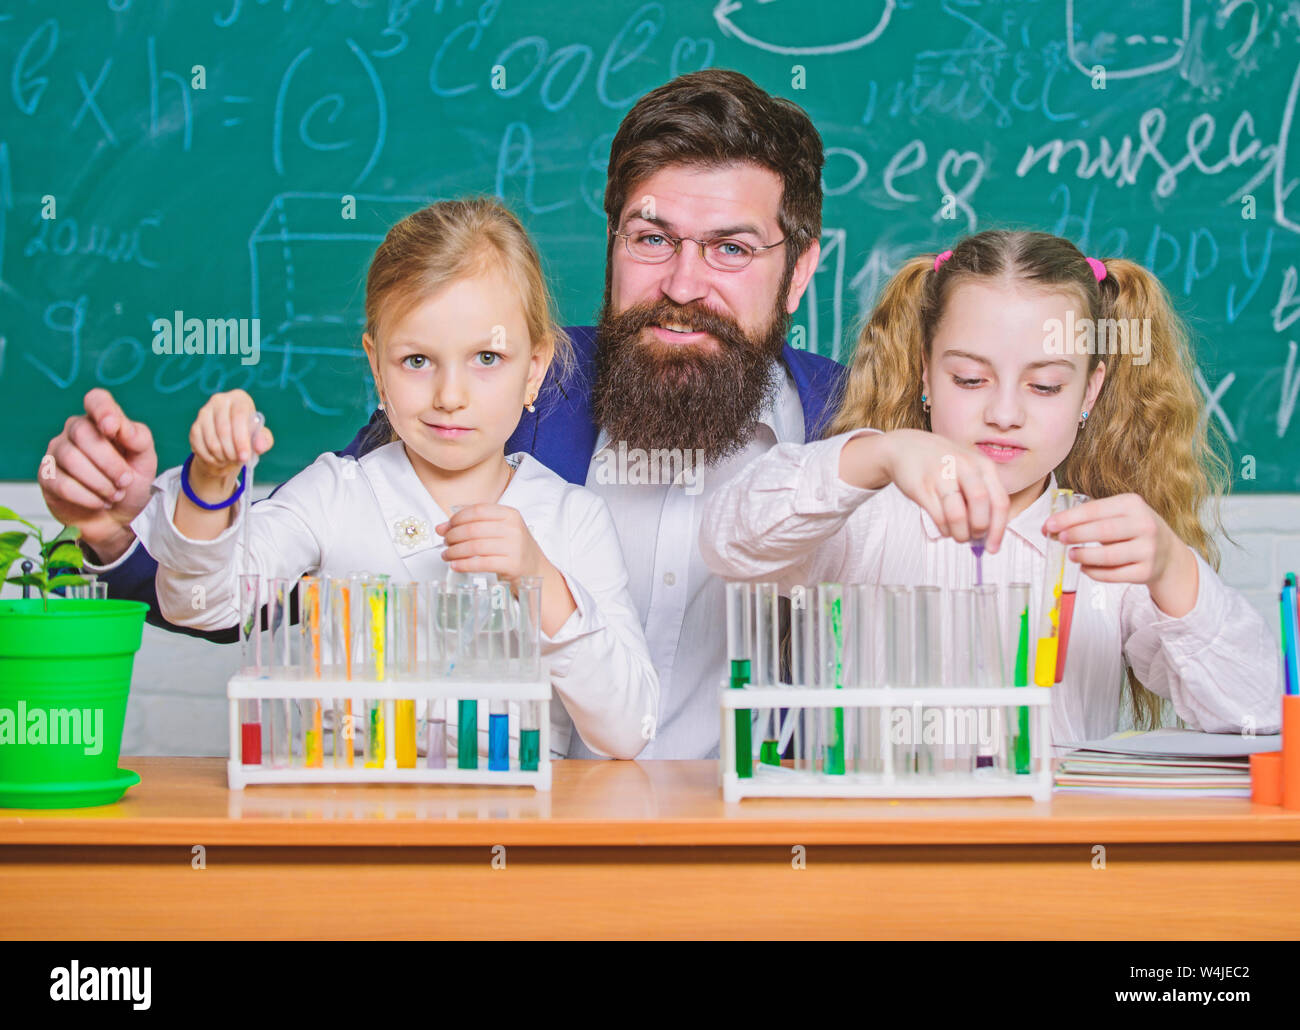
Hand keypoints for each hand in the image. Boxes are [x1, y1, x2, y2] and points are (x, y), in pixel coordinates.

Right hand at [40, 388, 156, 561]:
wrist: (119, 518)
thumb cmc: (131, 484)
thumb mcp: (144, 460)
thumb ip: (137, 437)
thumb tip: (118, 424)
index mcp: (101, 421)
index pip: (96, 400)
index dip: (102, 410)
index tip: (111, 428)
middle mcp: (75, 431)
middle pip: (83, 433)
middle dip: (110, 462)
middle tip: (126, 481)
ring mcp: (57, 452)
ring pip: (71, 459)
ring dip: (100, 482)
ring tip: (115, 495)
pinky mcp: (47, 476)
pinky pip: (62, 483)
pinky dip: (87, 497)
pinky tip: (100, 502)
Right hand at [188, 390, 273, 497]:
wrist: (229, 440)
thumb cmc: (248, 435)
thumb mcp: (261, 437)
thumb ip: (264, 440)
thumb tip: (259, 446)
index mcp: (239, 398)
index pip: (239, 416)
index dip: (241, 439)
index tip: (244, 456)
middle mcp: (220, 400)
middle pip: (224, 429)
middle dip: (232, 451)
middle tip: (238, 460)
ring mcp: (204, 412)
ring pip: (211, 440)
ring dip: (222, 456)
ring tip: (230, 459)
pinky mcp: (195, 426)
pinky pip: (200, 446)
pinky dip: (210, 457)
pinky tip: (218, 459)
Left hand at [435, 504, 548, 585]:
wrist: (535, 569)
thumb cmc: (513, 548)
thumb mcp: (500, 528)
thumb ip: (474, 523)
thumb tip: (442, 527)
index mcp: (510, 514)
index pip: (477, 510)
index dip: (457, 518)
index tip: (446, 526)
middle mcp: (513, 528)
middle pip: (473, 529)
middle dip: (453, 536)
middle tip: (445, 542)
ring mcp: (514, 547)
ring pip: (475, 546)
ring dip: (455, 551)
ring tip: (447, 555)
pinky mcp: (512, 565)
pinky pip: (481, 564)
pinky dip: (464, 565)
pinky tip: (455, 565)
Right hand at [874, 429, 1008, 551]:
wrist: (905, 447)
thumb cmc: (941, 463)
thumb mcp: (968, 470)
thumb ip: (982, 496)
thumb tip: (989, 534)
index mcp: (982, 465)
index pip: (1000, 502)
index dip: (999, 530)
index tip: (993, 548)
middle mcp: (965, 467)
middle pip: (981, 505)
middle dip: (979, 530)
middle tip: (974, 538)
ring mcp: (942, 476)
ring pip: (958, 515)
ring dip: (960, 534)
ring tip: (958, 536)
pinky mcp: (923, 487)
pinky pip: (939, 517)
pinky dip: (944, 530)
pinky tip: (944, 528)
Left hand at [1044, 493, 1198, 615]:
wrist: (1167, 553)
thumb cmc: (1132, 530)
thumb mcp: (1117, 515)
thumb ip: (1087, 519)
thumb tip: (1051, 527)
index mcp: (1132, 504)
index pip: (1095, 509)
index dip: (1069, 518)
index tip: (1049, 525)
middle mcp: (1145, 524)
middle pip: (1103, 531)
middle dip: (1076, 534)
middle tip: (1059, 538)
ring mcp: (1148, 549)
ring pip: (1109, 556)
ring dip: (1084, 556)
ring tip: (1071, 555)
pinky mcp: (1147, 571)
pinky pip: (1115, 575)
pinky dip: (1095, 572)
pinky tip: (1085, 568)